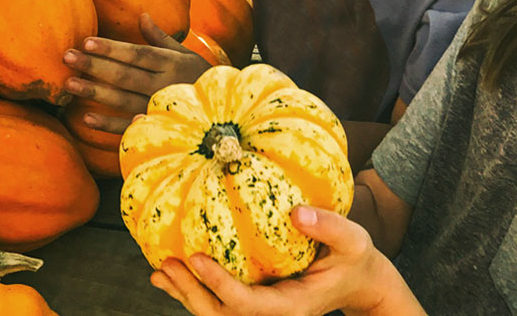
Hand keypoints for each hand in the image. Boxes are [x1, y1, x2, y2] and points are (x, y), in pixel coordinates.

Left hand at [63, 13, 212, 132]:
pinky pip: (129, 127)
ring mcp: (158, 108)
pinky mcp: (156, 128)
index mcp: (170, 63)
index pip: (137, 54)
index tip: (87, 42)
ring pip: (122, 100)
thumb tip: (142, 16)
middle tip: (66, 57)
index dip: (112, 49)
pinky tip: (86, 119)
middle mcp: (164, 85)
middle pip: (124, 75)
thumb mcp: (185, 54)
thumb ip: (161, 38)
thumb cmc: (199, 77)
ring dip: (95, 93)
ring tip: (70, 84)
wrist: (224, 113)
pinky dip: (108, 125)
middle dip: (94, 66)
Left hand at [149, 206, 409, 315]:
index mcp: (293, 306)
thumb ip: (329, 227)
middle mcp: (273, 314)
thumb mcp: (353, 241)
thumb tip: (297, 212)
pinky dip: (192, 290)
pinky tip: (169, 275)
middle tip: (167, 265)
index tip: (196, 258)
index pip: (249, 304)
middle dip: (192, 293)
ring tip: (159, 271)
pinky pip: (218, 303)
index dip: (220, 285)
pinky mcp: (255, 302)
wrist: (357, 281)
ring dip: (185, 294)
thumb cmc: (354, 258)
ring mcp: (262, 311)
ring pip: (216, 314)